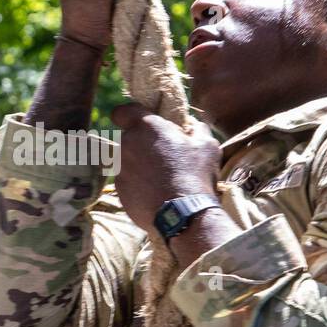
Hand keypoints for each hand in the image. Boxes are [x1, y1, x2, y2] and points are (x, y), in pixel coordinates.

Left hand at [111, 102, 221, 233]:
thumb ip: (197, 129)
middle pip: (129, 138)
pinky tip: (155, 192)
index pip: (122, 111)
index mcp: (147, 127)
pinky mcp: (119, 190)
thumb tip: (193, 125)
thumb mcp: (207, 145)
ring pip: (127, 161)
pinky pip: (127, 181)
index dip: (128, 115)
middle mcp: (127, 145)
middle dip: (142, 144)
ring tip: (161, 178)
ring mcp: (121, 169)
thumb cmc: (196, 174)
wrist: (183, 214)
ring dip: (139, 165)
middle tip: (163, 155)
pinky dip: (137, 184)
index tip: (138, 121)